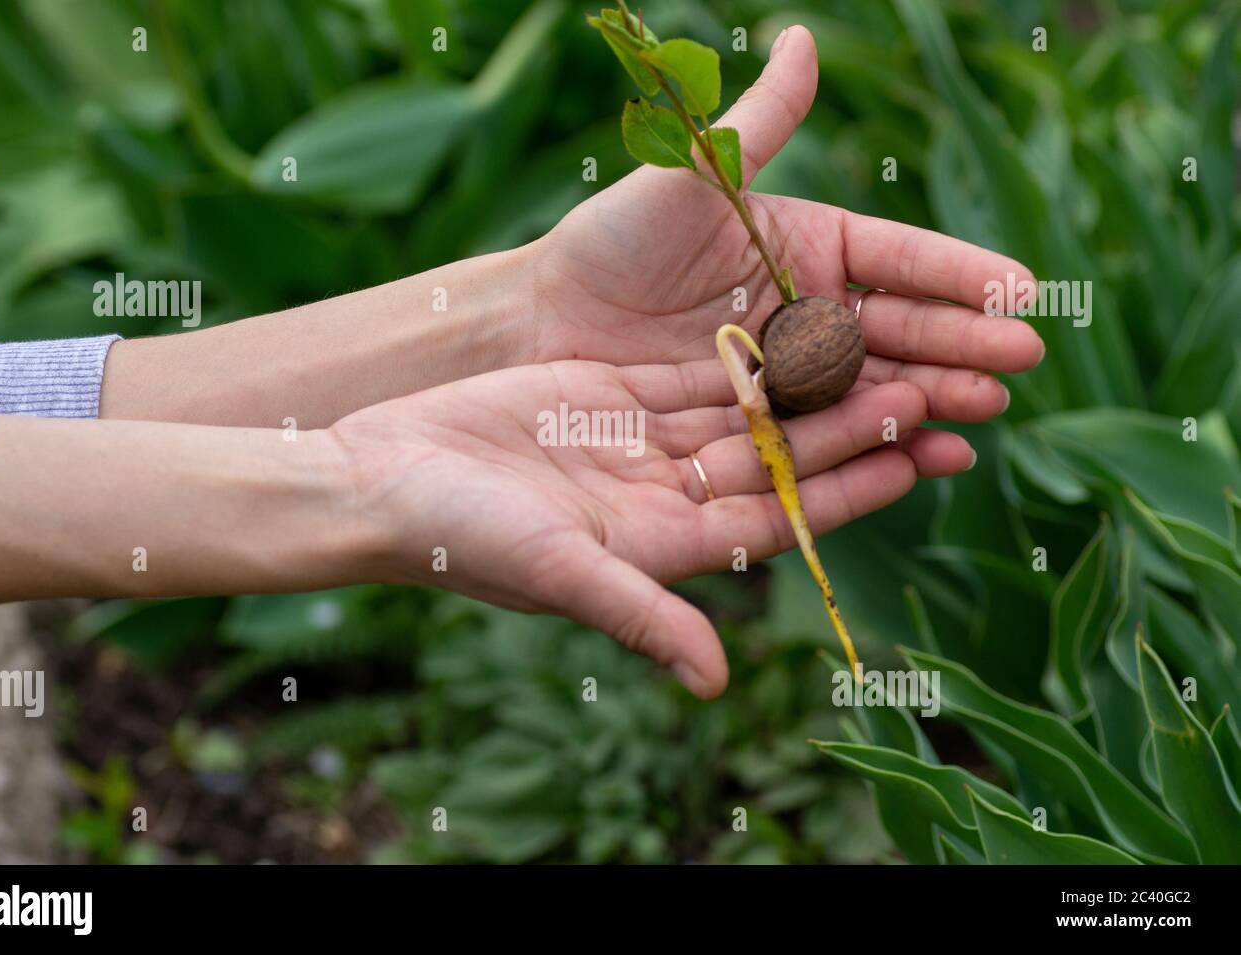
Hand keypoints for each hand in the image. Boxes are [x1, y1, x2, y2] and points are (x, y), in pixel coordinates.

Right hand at [332, 355, 968, 698]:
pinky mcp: (611, 393)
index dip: (846, 488)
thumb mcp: (557, 572)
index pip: (779, 517)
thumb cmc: (457, 536)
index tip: (917, 456)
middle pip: (778, 456)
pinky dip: (745, 343)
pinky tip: (798, 309)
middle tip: (929, 386)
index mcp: (665, 545)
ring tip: (882, 340)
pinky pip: (694, 366)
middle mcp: (665, 493)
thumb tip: (716, 685)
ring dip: (812, 376)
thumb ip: (643, 615)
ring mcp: (641, 442)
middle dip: (850, 424)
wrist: (380, 478)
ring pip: (745, 404)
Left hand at [531, 25, 1043, 425]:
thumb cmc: (611, 241)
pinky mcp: (762, 425)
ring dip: (932, 399)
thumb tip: (801, 35)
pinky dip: (876, 447)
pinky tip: (926, 458)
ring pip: (872, 386)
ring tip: (983, 415)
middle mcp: (809, 309)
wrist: (545, 325)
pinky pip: (827, 436)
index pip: (899, 258)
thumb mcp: (690, 176)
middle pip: (899, 328)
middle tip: (1018, 363)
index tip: (1020, 290)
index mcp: (809, 244)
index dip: (958, 275)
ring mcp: (789, 372)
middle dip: (961, 345)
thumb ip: (758, 123)